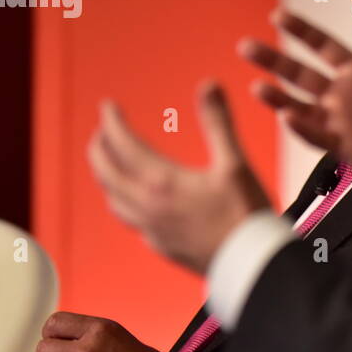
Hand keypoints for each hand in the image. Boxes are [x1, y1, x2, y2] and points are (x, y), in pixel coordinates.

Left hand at [88, 81, 269, 273]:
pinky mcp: (162, 246)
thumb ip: (217, 123)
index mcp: (162, 182)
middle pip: (106, 173)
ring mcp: (152, 229)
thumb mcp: (235, 164)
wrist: (252, 265)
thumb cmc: (246, 216)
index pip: (122, 144)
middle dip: (99, 148)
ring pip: (113, 199)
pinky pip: (131, 221)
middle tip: (102, 132)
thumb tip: (207, 86)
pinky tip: (138, 202)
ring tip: (112, 164)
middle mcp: (148, 207)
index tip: (108, 107)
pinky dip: (124, 203)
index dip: (111, 122)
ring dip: (107, 177)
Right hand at [243, 6, 351, 199]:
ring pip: (302, 106)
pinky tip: (287, 116)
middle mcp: (346, 96)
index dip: (302, 32)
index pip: (324, 48)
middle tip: (246, 47)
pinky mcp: (348, 147)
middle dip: (274, 60)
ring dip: (279, 97)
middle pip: (302, 74)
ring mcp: (343, 122)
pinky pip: (319, 137)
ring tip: (257, 87)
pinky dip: (303, 128)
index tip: (277, 15)